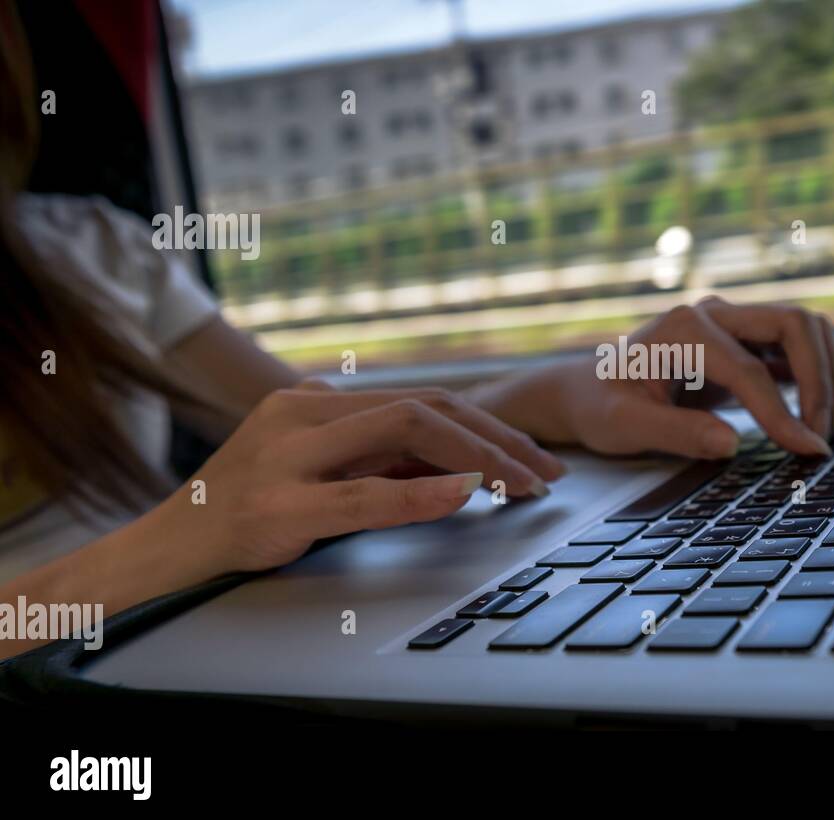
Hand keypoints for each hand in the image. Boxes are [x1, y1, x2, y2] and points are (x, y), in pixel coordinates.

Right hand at [165, 382, 565, 573]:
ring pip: (406, 430)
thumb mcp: (317, 471)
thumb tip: (461, 461)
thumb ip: (380, 459)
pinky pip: (365, 494)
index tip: (533, 457)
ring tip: (521, 485)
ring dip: (479, 458)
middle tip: (546, 474)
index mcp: (316, 400)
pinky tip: (466, 495)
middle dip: (499, 440)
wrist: (164, 549)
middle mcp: (304, 412)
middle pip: (427, 407)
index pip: (423, 400)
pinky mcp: (277, 505)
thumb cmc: (247, 511)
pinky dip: (423, 492)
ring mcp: (288, 455)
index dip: (489, 427)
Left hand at [529, 297, 833, 459]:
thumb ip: (676, 433)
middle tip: (823, 435)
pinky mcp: (742, 342)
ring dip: (826, 374)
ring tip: (828, 427)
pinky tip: (815, 416)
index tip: (808, 450)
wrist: (588, 391)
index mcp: (685, 330)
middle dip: (820, 379)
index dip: (784, 414)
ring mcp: (731, 324)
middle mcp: (713, 315)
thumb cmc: (601, 407)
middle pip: (795, 325)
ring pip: (804, 330)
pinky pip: (794, 348)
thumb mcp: (625, 427)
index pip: (751, 371)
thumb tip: (731, 443)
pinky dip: (814, 377)